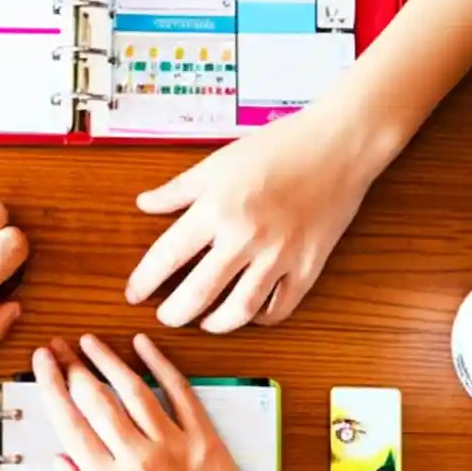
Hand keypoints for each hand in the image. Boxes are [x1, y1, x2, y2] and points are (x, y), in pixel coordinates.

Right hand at [32, 334, 320, 470]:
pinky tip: (143, 345)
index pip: (70, 423)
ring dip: (107, 359)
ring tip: (90, 341)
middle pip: (96, 400)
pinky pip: (179, 391)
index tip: (42, 363)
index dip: (51, 386)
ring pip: (132, 389)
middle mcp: (138, 457)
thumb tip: (58, 460)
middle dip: (72, 367)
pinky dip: (160, 364)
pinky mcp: (203, 436)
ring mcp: (172, 443)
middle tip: (58, 346)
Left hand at [127, 106, 387, 332]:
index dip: (143, 281)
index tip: (133, 294)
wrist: (338, 145)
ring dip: (215, 324)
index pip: (166, 256)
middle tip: (165, 316)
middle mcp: (245, 237)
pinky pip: (280, 308)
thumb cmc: (278, 147)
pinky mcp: (308, 266)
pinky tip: (248, 312)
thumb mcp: (217, 163)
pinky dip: (260, 317)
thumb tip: (144, 203)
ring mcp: (279, 255)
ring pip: (239, 310)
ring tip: (204, 321)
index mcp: (216, 208)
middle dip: (174, 314)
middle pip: (198, 294)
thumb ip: (178, 190)